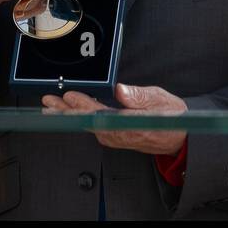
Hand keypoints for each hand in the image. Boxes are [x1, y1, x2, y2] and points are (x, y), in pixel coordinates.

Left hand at [42, 83, 187, 155]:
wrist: (179, 136)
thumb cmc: (170, 117)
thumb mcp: (160, 100)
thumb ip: (139, 96)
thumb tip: (121, 90)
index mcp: (128, 125)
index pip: (100, 114)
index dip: (83, 105)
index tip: (69, 96)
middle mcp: (118, 134)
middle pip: (87, 122)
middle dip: (65, 111)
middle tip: (48, 101)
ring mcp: (114, 137)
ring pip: (86, 124)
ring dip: (69, 114)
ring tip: (53, 104)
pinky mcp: (113, 136)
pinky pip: (92, 126)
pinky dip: (79, 117)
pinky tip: (70, 110)